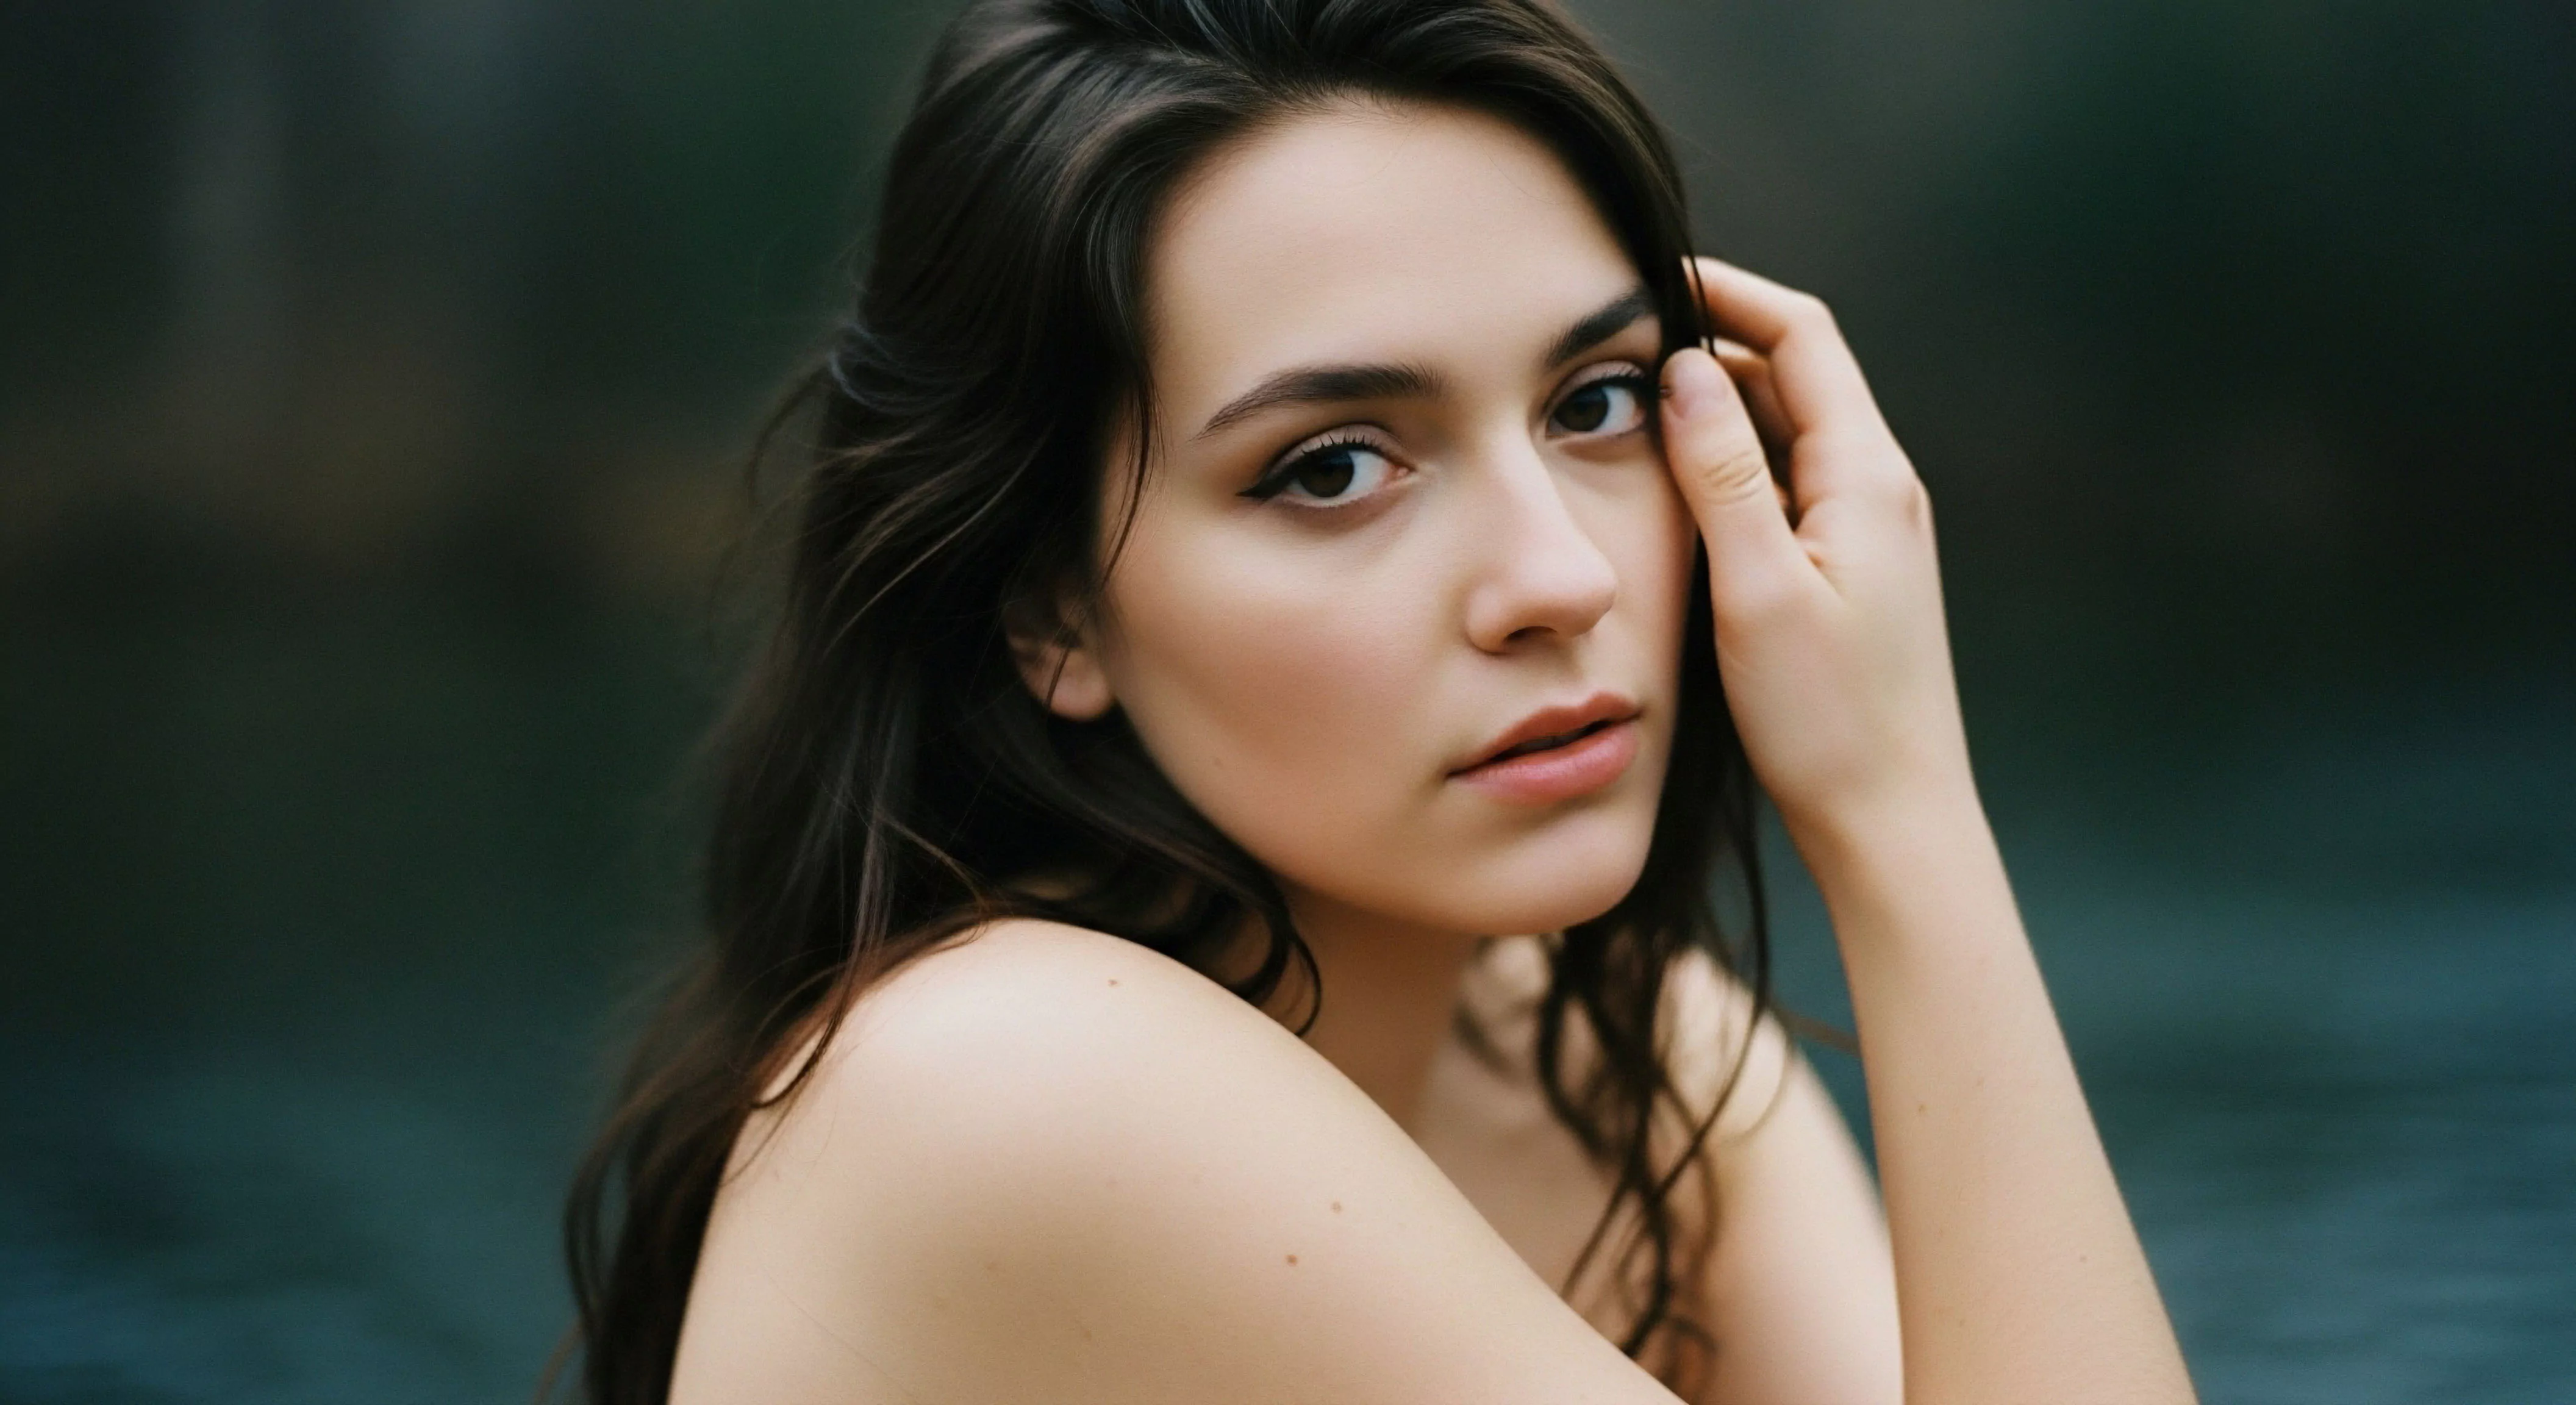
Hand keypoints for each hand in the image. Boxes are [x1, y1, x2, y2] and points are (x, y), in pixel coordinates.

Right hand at [1659, 257, 1975, 847]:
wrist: (1893, 819)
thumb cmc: (1830, 719)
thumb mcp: (1759, 590)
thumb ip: (1722, 476)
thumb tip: (1688, 371)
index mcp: (1867, 475)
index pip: (1802, 336)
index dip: (1731, 293)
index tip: (1655, 279)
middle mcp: (1878, 489)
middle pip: (1793, 377)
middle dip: (1712, 348)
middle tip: (1621, 351)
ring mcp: (1868, 530)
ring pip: (1786, 434)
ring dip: (1717, 414)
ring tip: (1633, 416)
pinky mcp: (1850, 571)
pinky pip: (1786, 489)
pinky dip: (1732, 471)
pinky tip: (1678, 498)